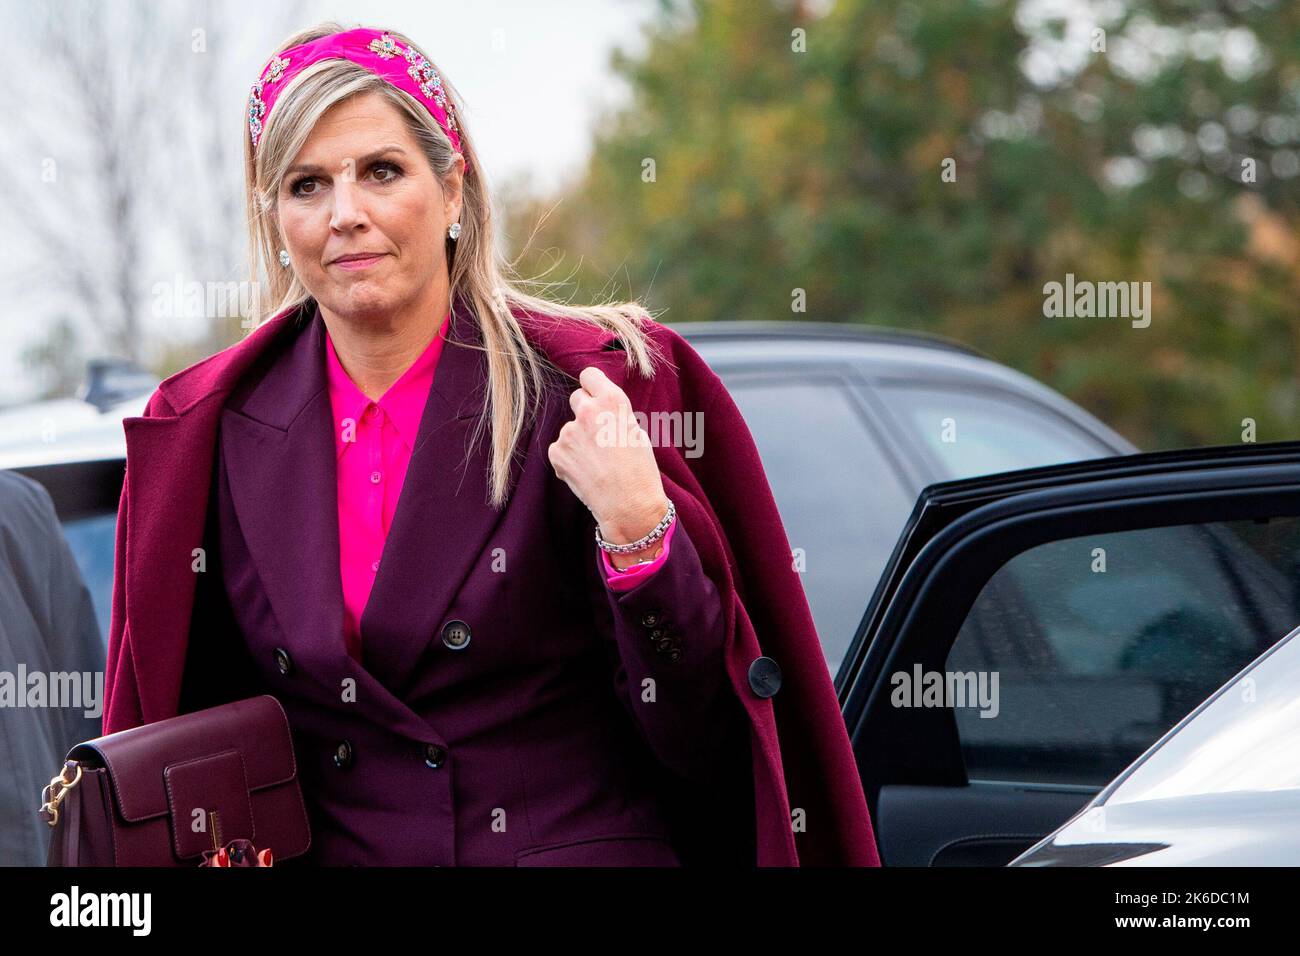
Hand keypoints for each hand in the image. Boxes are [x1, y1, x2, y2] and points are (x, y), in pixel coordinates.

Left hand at [548, 366, 669, 546]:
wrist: (629, 506)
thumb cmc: (640, 471)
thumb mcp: (637, 432)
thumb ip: (615, 414)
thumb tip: (602, 408)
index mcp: (612, 401)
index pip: (589, 375)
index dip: (593, 386)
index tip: (594, 394)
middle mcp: (588, 411)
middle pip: (576, 397)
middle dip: (585, 411)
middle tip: (599, 434)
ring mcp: (569, 432)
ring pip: (570, 428)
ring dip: (578, 440)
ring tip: (597, 462)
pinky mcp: (557, 452)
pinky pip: (561, 449)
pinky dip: (569, 459)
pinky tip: (586, 473)